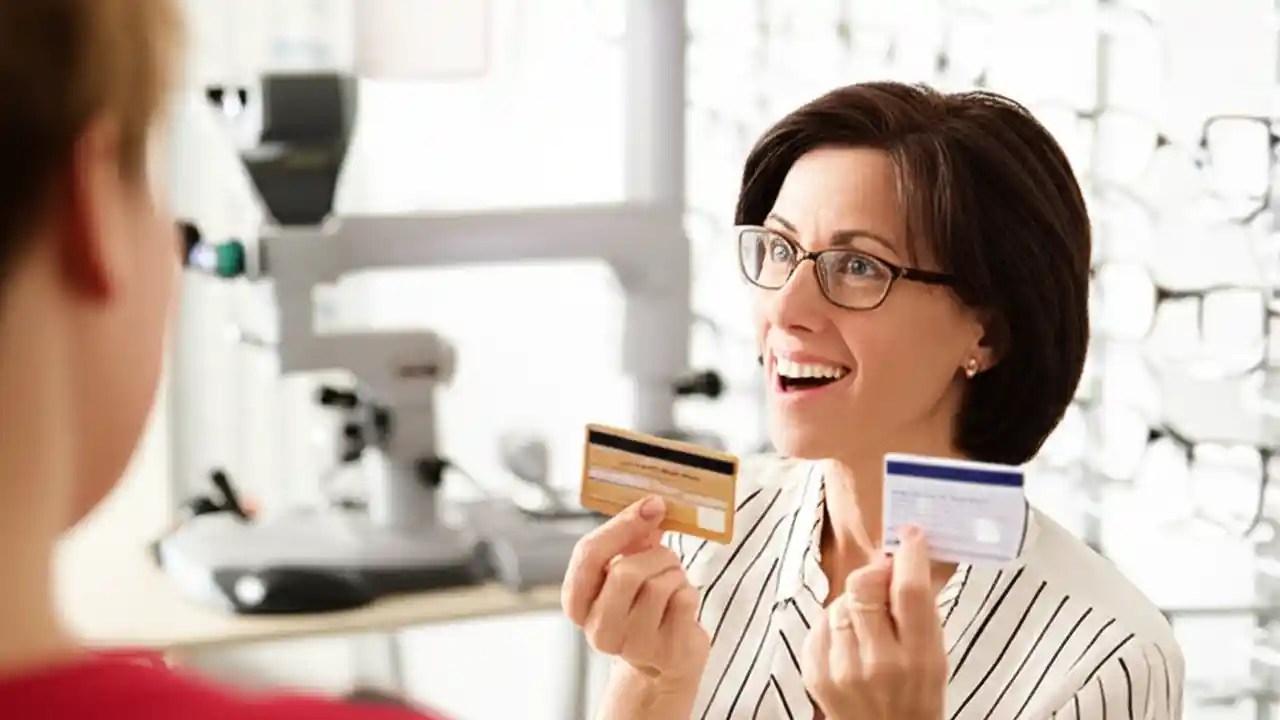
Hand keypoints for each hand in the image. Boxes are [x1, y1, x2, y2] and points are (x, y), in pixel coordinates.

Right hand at [561, 496, 709, 684]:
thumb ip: (631, 538)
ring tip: (672, 584)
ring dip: (674, 574)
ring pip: (658, 585)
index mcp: (578, 602)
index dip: (621, 525)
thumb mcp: (627, 567)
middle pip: (625, 572)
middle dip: (655, 556)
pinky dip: (689, 592)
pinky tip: (682, 606)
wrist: (665, 657)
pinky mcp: (666, 653)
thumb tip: (651, 506)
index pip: (589, 555)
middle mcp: (598, 629)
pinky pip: (683, 600)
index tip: (652, 505)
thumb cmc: (643, 602)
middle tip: (665, 558)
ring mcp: (632, 645)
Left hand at [801, 526, 946, 719]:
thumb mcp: (935, 658)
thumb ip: (923, 610)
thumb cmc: (917, 698)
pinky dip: (836, 623)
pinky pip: (820, 622)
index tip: (911, 534)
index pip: (909, 591)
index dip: (910, 554)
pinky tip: (851, 640)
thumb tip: (916, 553)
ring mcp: (842, 670)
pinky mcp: (814, 673)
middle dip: (876, 573)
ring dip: (855, 601)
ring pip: (840, 601)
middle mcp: (879, 663)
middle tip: (885, 576)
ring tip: (870, 622)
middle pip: (864, 585)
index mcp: (919, 658)